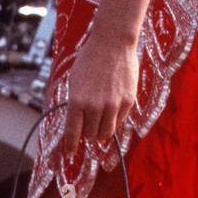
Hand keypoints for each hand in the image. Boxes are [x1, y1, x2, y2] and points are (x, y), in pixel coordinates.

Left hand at [64, 25, 138, 154]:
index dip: (70, 147)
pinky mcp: (128, 101)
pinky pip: (120, 121)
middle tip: (87, 125)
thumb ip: (76, 104)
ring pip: (106, 132)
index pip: (73, 133)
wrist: (112, 42)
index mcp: (77, 100)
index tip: (70, 155)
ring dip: (101, 131)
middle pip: (90, 135)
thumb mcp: (75, 81)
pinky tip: (112, 108)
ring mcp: (113, 104)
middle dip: (87, 133)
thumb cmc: (90, 60)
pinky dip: (114, 120)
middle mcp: (94, 106)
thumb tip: (77, 126)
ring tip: (99, 121)